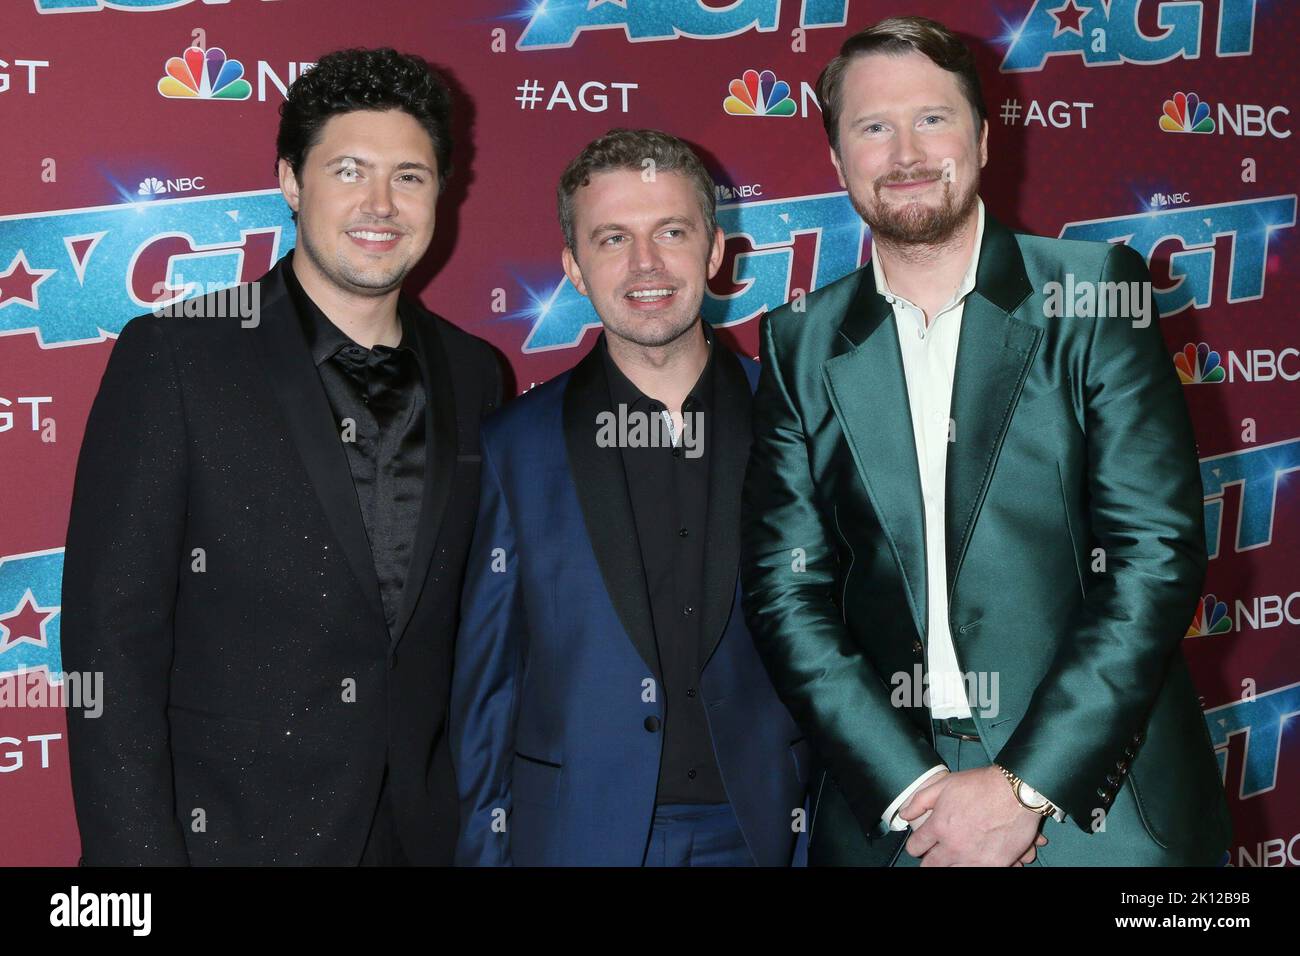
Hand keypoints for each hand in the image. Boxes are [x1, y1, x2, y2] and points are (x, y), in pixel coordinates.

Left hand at [898, 766, 1047, 865]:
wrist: (1016, 792)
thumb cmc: (980, 785)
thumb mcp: (944, 785)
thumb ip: (920, 801)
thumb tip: (905, 815)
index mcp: (939, 827)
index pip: (915, 847)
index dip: (915, 845)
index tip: (920, 844)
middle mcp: (953, 847)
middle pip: (930, 866)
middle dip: (929, 861)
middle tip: (933, 856)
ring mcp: (974, 858)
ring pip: (952, 872)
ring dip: (950, 865)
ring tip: (953, 857)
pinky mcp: (994, 865)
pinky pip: (977, 873)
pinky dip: (973, 866)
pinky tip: (973, 859)